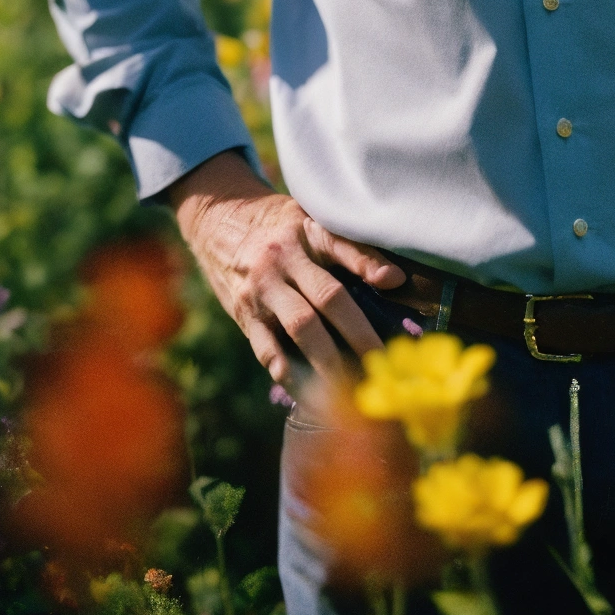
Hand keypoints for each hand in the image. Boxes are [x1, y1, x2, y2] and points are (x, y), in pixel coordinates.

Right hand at [165, 149, 405, 391]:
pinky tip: (309, 394)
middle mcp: (283, 259)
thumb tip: (395, 279)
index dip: (368, 264)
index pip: (341, 244)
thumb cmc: (277, 225)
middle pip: (327, 297)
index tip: (396, 284)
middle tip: (383, 362)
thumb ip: (349, 246)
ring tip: (354, 388)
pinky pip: (267, 349)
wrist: (218, 221)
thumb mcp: (310, 220)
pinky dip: (290, 373)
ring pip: (300, 327)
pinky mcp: (243, 314)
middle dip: (359, 333)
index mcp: (306, 231)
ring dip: (329, 361)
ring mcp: (262, 289)